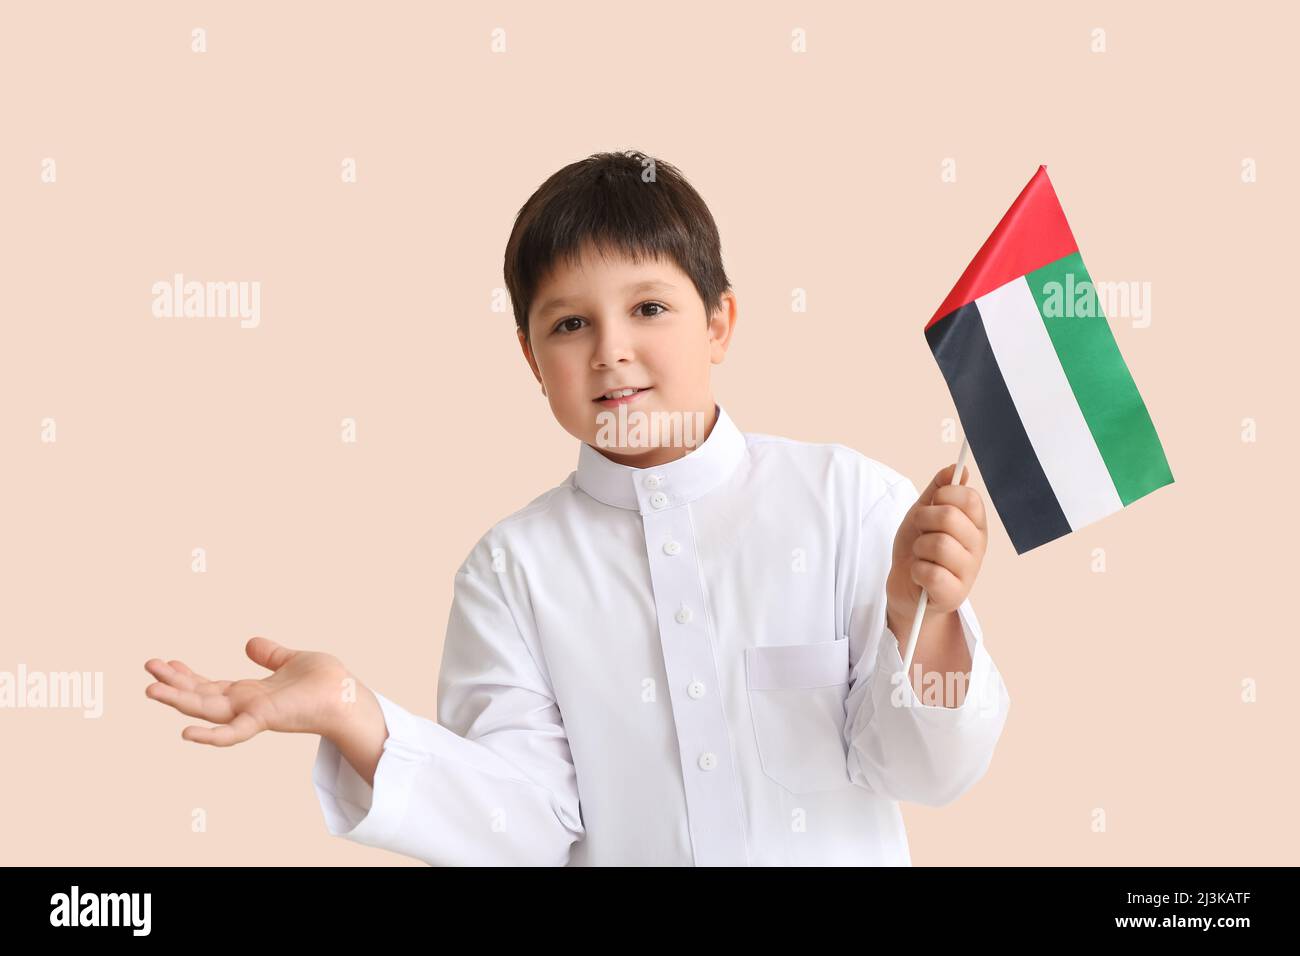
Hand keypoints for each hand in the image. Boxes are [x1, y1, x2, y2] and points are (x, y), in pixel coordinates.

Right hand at [144, 638, 349, 745]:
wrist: (348, 695)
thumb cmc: (326, 682)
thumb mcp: (292, 660)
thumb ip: (270, 655)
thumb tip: (250, 643)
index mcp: (250, 693)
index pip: (210, 686)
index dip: (187, 676)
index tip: (165, 662)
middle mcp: (246, 706)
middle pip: (201, 696)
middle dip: (173, 684)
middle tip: (147, 668)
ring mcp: (253, 714)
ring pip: (207, 709)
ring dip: (178, 700)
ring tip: (150, 689)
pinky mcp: (265, 719)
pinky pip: (233, 733)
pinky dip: (209, 736)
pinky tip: (185, 732)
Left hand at [885, 463, 987, 630]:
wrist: (905, 587)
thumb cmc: (918, 549)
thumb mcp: (923, 513)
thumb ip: (938, 490)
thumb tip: (957, 468)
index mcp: (975, 524)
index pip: (970, 497)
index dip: (944, 495)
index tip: (931, 505)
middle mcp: (977, 546)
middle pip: (950, 517)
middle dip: (923, 520)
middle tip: (921, 532)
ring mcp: (969, 572)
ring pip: (939, 544)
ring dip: (919, 548)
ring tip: (921, 555)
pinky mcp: (954, 594)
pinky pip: (932, 573)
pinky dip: (917, 571)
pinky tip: (920, 575)